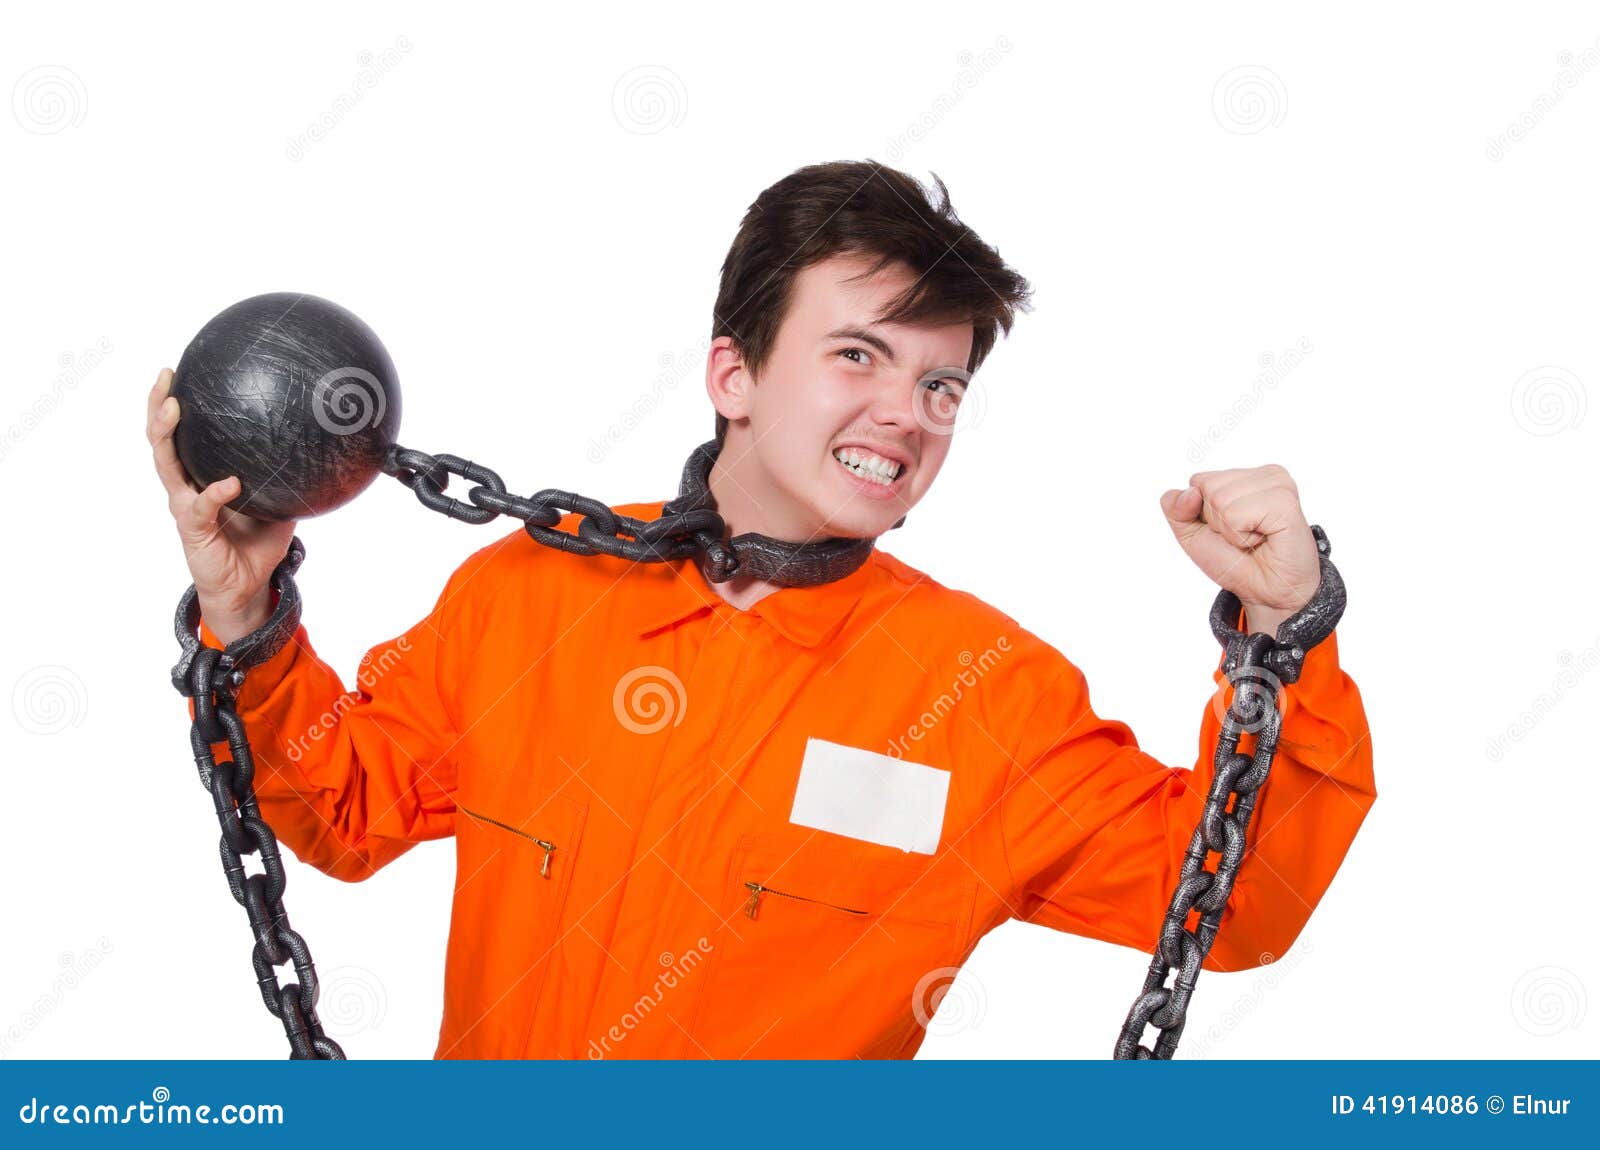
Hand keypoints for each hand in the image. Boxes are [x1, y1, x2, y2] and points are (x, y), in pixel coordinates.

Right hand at [146, 367, 297, 643]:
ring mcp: (185, 508)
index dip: (173, 404)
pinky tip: (230, 482)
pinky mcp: (193, 531)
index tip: (177, 372)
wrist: (248, 587)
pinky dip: (214, 493)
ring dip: (166, 435)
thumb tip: (321, 446)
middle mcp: (186, 488)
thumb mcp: (280, 502)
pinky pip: (201, 507)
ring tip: (173, 409)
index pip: (181, 435)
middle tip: (166, 377)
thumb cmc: (258, 543)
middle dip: (158, 407)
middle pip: (161, 440)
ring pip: (166, 465)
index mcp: (200, 476)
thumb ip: (289, 476)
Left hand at [1159, 464, 1320, 636]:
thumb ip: (1175, 507)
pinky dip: (1241, 536)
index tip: (1228, 529)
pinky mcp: (1285, 503)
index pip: (1198, 480)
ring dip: (1231, 531)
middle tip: (1243, 536)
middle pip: (1208, 487)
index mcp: (1245, 475)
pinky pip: (1237, 514)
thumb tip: (1190, 491)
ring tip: (1254, 539)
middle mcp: (1264, 475)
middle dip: (1217, 521)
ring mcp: (1278, 486)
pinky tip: (1262, 539)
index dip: (1202, 513)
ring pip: (1220, 499)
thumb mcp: (1191, 533)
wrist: (1265, 593)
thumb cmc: (1235, 561)